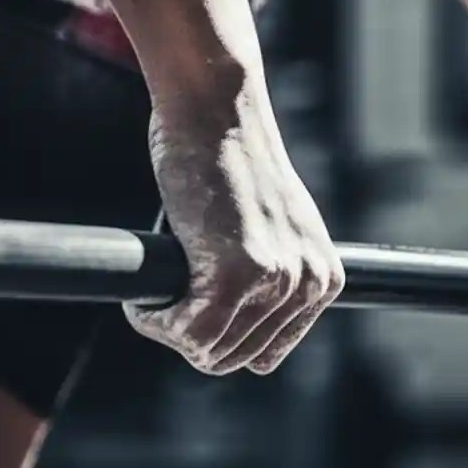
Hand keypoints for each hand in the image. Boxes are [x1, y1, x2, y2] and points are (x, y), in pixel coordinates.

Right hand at [125, 103, 343, 374]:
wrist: (216, 109)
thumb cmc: (230, 159)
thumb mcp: (274, 226)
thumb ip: (273, 274)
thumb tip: (234, 338)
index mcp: (324, 279)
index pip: (265, 353)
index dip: (221, 339)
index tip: (192, 309)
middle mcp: (308, 284)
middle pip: (235, 358)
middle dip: (191, 336)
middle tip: (166, 298)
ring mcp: (275, 281)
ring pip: (209, 351)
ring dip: (169, 328)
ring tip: (155, 295)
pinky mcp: (235, 275)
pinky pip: (187, 334)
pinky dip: (153, 322)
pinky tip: (143, 302)